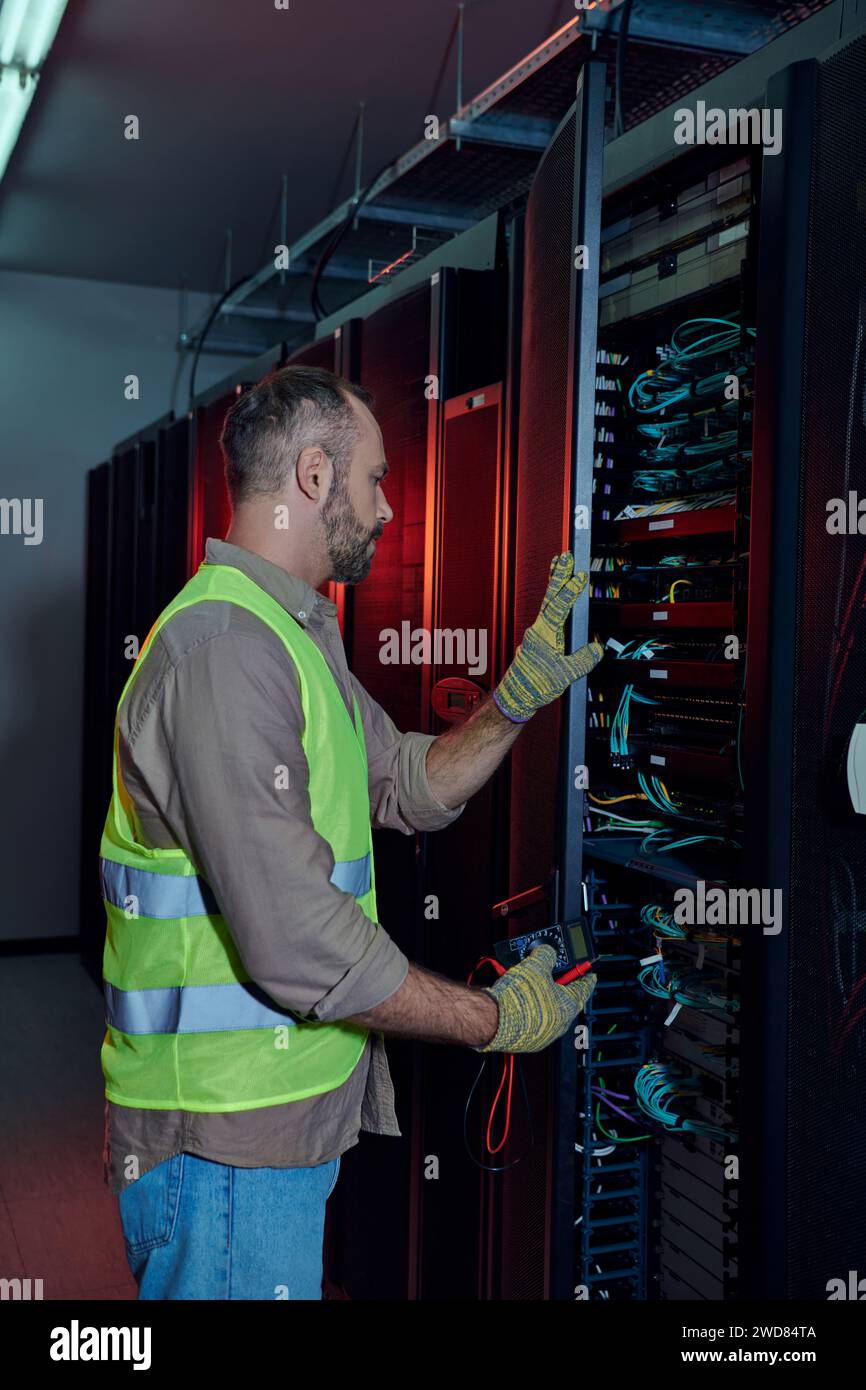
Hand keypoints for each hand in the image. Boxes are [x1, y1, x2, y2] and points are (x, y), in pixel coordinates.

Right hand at [474, 944, 596, 1054]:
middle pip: (563, 999)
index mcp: (568, 1006)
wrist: (492, 1021)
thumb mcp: (535, 965)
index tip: (588, 972)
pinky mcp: (525, 1040)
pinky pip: (531, 1020)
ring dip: (540, 996)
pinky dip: (528, 1009)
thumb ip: (545, 955)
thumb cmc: (517, 999)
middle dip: (557, 983)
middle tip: (550, 971)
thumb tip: (546, 951)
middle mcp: (559, 1024)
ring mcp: (542, 1034)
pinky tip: (517, 998)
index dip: (586, 975)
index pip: (584, 987)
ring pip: (546, 1010)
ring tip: (527, 982)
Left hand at [493, 552, 603, 722]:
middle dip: (558, 574)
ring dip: (555, 584)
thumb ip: (584, 659)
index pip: (559, 606)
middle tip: (565, 555)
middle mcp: (538, 629)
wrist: (516, 697)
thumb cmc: (535, 686)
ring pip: (548, 603)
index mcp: (544, 634)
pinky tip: (559, 598)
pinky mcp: (537, 640)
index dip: (570, 591)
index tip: (579, 576)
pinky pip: (548, 615)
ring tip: (560, 566)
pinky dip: (554, 602)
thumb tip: (597, 648)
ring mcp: (537, 633)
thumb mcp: (566, 674)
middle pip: (550, 596)